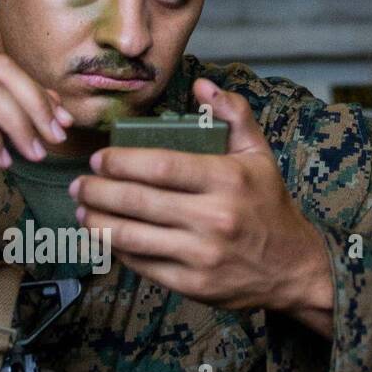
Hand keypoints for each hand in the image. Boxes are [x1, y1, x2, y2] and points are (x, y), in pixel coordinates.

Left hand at [68, 77, 333, 334]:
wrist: (293, 268)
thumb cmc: (269, 206)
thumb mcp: (259, 156)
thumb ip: (234, 115)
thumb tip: (203, 86)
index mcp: (227, 180)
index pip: (161, 166)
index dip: (121, 162)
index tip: (98, 159)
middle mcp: (214, 218)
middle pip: (138, 201)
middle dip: (98, 191)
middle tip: (78, 185)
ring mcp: (201, 255)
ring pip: (133, 237)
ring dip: (98, 222)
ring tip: (82, 210)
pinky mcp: (193, 285)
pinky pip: (143, 264)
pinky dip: (118, 250)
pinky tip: (105, 236)